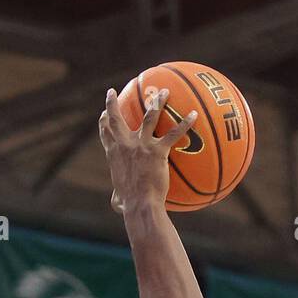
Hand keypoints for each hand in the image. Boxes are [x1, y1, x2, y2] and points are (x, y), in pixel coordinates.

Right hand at [98, 86, 196, 214]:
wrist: (140, 204)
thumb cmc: (131, 205)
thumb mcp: (120, 199)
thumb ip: (119, 198)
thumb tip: (118, 206)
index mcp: (114, 155)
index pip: (105, 134)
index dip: (103, 123)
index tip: (103, 114)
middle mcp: (125, 145)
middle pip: (116, 119)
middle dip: (112, 103)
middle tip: (112, 92)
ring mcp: (141, 145)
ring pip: (148, 117)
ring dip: (156, 102)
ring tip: (164, 91)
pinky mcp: (157, 150)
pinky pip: (174, 134)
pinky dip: (185, 123)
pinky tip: (194, 115)